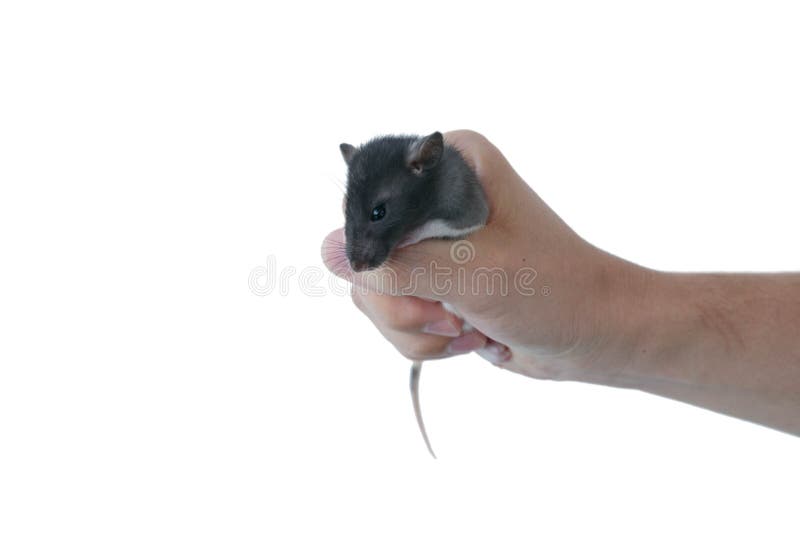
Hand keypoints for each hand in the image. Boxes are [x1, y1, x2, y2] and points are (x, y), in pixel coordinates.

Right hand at [321, 130, 646, 382]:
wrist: (594, 335)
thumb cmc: (552, 289)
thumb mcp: (472, 274)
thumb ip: (397, 264)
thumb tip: (329, 251)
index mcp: (449, 168)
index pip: (370, 196)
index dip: (378, 245)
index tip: (416, 278)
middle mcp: (434, 200)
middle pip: (367, 254)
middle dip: (404, 301)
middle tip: (451, 311)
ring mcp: (431, 245)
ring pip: (375, 294)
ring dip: (417, 326)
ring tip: (466, 325)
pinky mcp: (434, 284)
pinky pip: (395, 317)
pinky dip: (427, 339)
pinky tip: (470, 335)